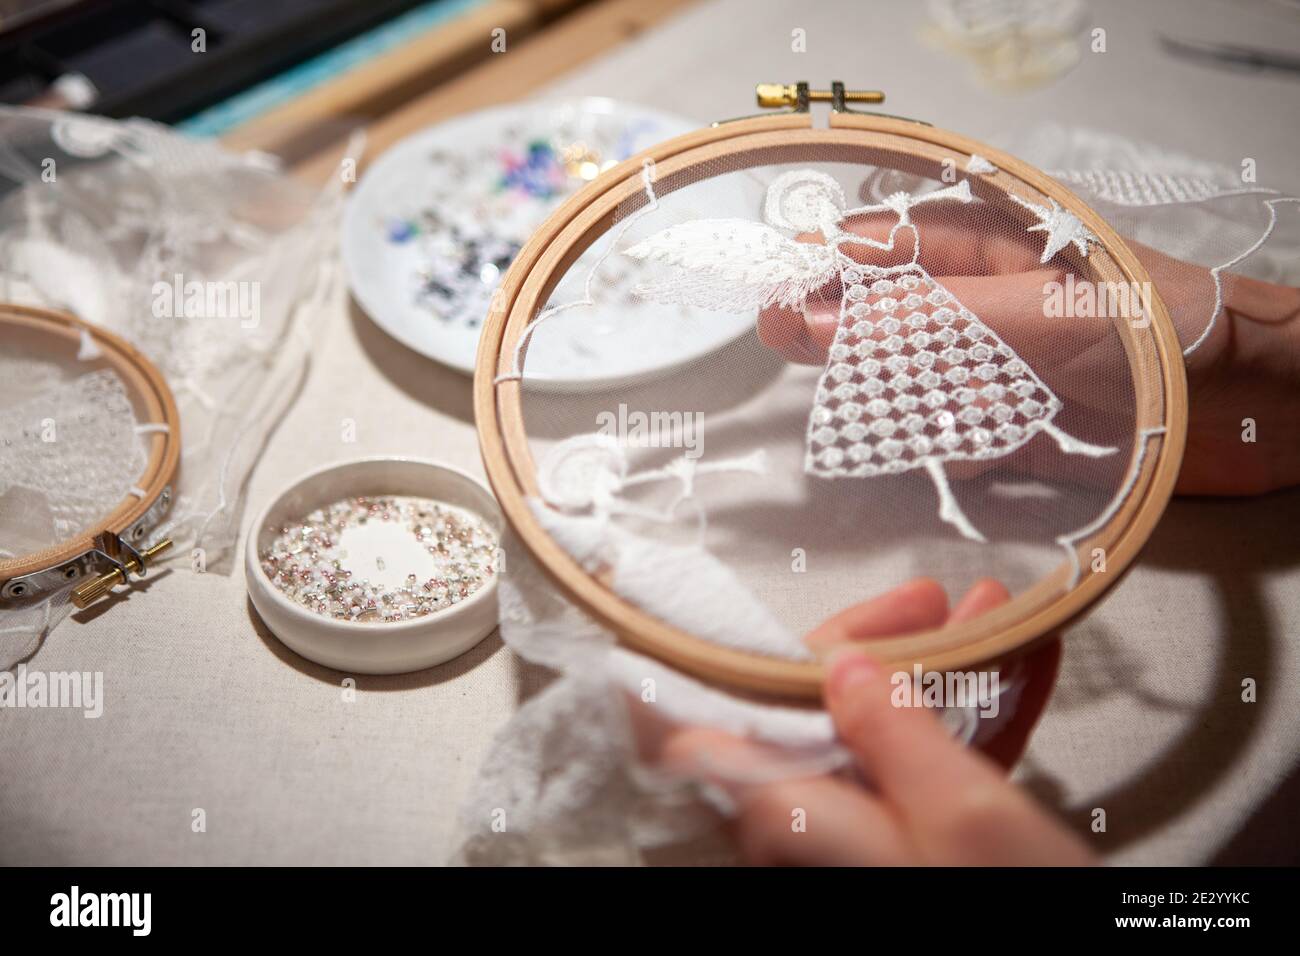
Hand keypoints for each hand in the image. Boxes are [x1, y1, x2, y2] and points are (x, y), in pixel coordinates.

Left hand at [650, 578, 1094, 865]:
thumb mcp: (962, 815)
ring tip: (994, 618)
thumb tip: (844, 667)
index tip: (829, 608)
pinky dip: (975, 724)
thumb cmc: (1014, 907)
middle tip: (938, 599)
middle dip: (891, 646)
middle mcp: (812, 834)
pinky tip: (1020, 674)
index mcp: (793, 819)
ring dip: (947, 671)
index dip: (777, 651)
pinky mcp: (913, 853)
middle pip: (826, 713)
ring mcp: (862, 845)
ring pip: (888, 737)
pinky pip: (930, 775)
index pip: (741, 714)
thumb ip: (892, 732)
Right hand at [757, 203, 1299, 495]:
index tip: (773, 292)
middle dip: (839, 330)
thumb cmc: (1156, 334)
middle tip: (780, 339)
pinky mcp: (1016, 430)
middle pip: (887, 315)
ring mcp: (998, 370)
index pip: (886, 245)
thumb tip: (811, 322)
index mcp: (991, 249)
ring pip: (911, 380)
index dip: (826, 264)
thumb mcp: (1030, 313)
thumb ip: (922, 322)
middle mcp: (985, 307)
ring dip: (882, 395)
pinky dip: (934, 447)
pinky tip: (927, 448)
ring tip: (841, 395)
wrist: (1257, 414)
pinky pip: (950, 437)